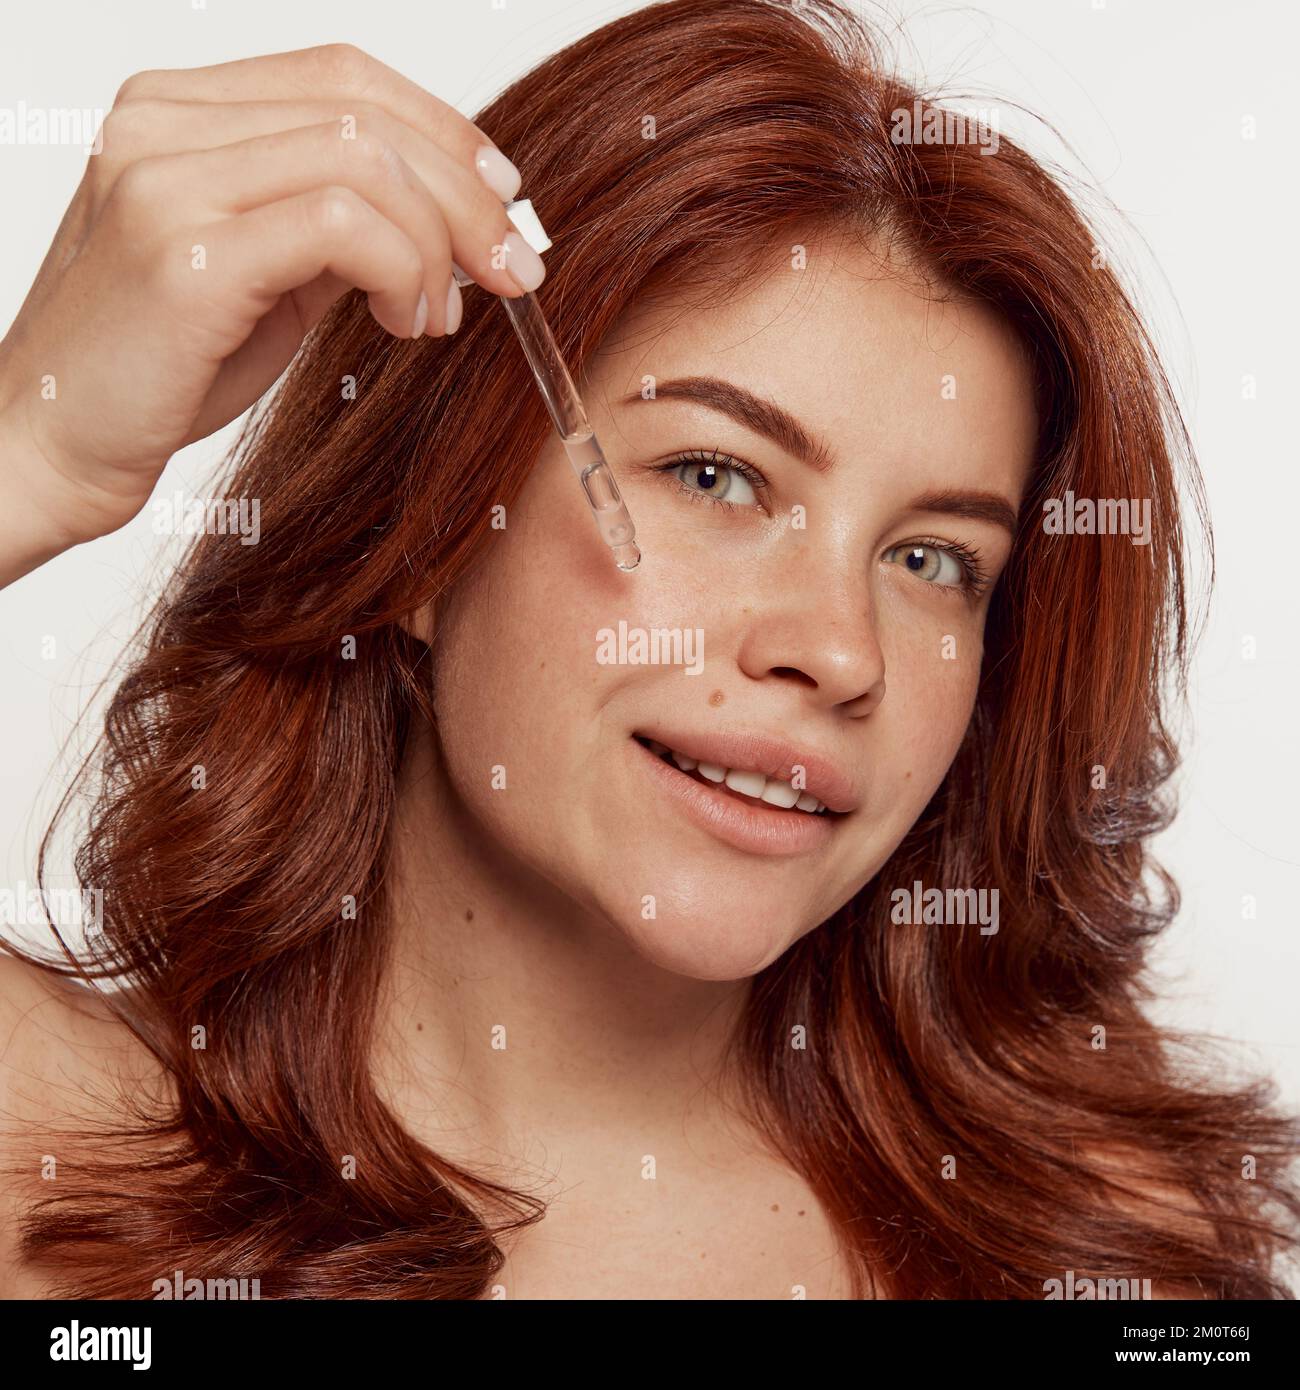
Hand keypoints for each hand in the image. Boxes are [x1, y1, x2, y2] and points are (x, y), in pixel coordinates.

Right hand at [0, 42, 544, 579]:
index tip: (503, 202)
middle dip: (466, 195)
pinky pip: (343, 225)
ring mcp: (165, 178)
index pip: (344, 78)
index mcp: (177, 111)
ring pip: (364, 160)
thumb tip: (440, 215)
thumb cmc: (158, 368)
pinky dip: (404, 271)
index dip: (444, 133)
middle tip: (513, 268)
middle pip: (366, 111)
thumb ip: (332, 223)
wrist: (52, 442)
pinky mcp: (184, 251)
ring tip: (435, 315)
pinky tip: (405, 322)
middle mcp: (161, 122)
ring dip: (438, 242)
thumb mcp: (265, 275)